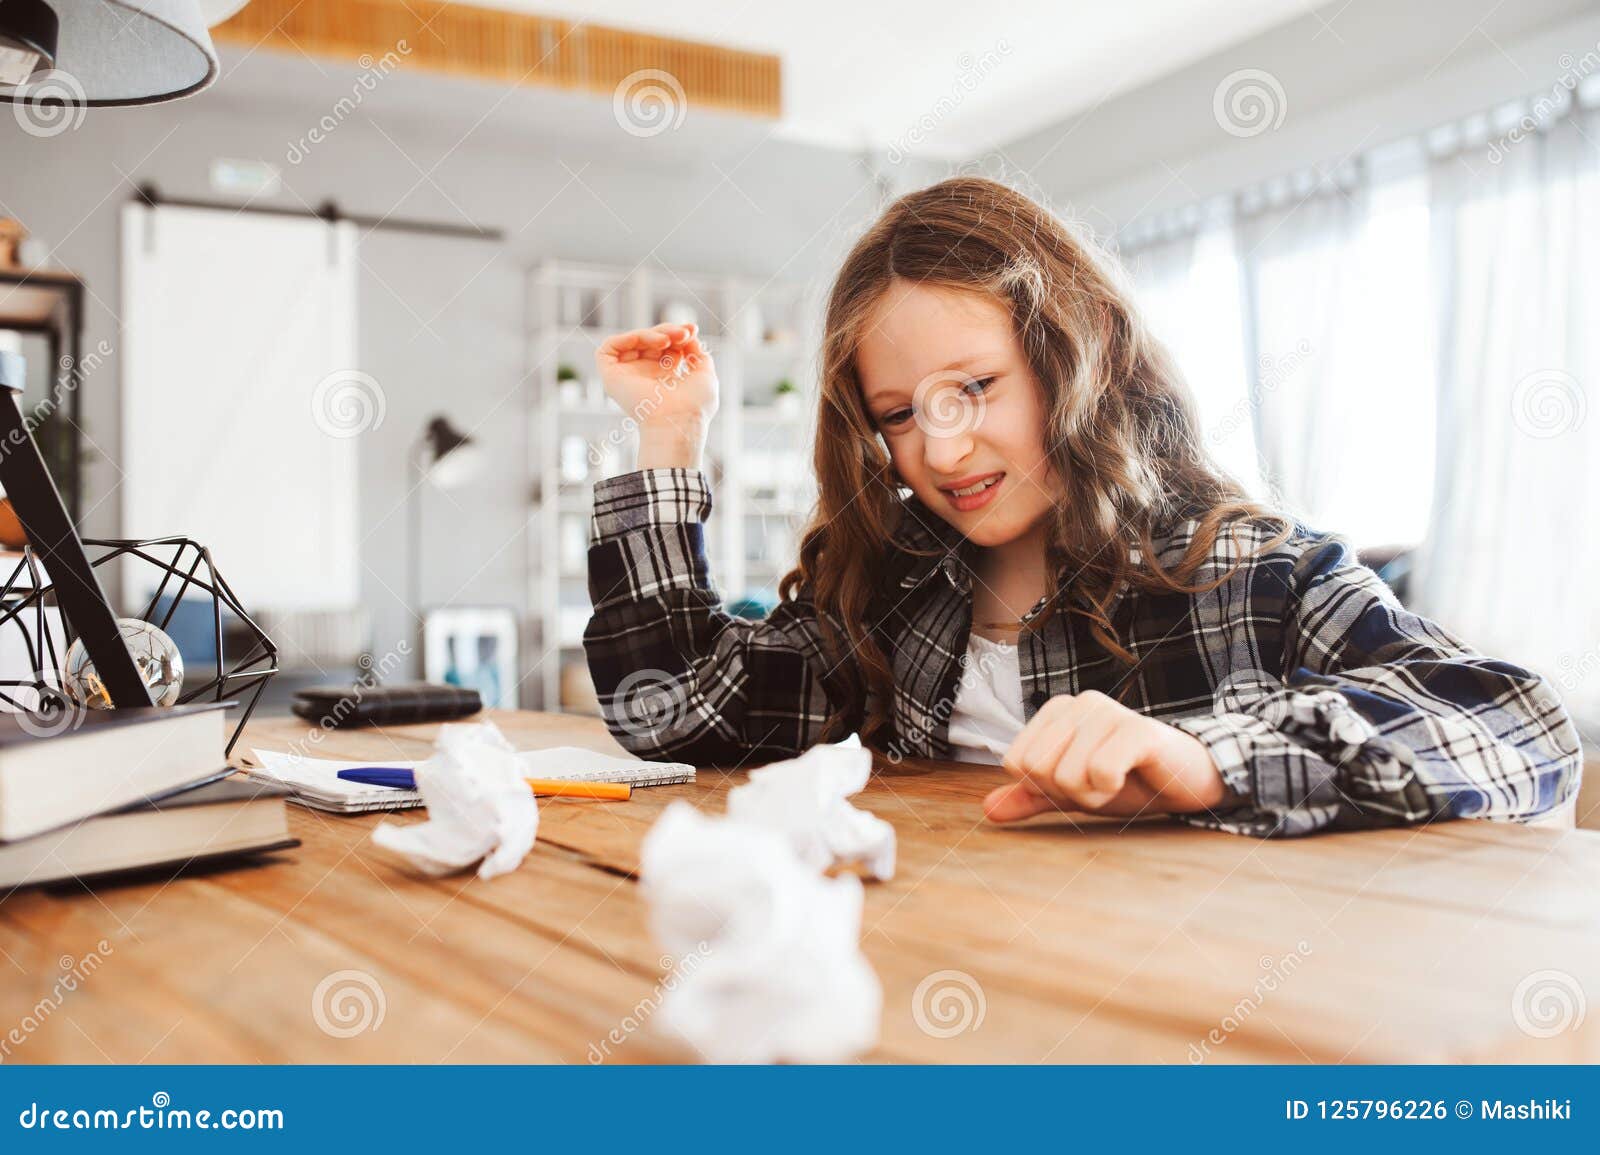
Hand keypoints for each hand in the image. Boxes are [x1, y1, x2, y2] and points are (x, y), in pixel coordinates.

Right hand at [595, 323, 718, 468]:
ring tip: (671, 339)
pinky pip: (610, 347)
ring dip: (653, 333)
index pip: (665, 346)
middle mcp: (643, 377)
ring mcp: (626, 376)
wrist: (679, 421)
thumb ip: (696, 352)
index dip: (677, 334)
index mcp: (663, 378)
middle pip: (650, 341)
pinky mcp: (611, 376)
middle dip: (668, 331)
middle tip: (685, 333)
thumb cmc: (694, 406)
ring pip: (633, 341)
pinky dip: (628, 337)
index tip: (692, 330)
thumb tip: (689, 335)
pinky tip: (652, 342)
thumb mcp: (704, 373)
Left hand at [982, 691, 1228, 822]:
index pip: (1016, 763)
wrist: (1188, 783)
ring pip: (1065, 775)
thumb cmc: (1130, 781)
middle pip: (1036, 769)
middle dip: (1068, 792)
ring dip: (1093, 794)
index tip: (1080, 780)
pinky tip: (1132, 779)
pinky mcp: (1137, 729)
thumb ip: (1031, 797)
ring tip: (1120, 781)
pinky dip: (1112, 789)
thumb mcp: (1072, 793)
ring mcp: (1109, 712)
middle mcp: (1079, 703)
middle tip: (1102, 783)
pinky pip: (1099, 772)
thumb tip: (987, 809)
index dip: (1045, 787)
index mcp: (1057, 712)